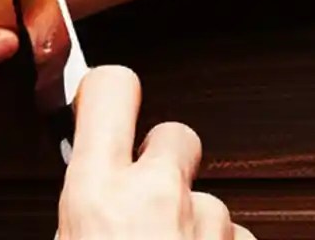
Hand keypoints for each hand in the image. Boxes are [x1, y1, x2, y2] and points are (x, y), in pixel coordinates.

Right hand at [58, 67, 254, 239]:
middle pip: (175, 133)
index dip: (106, 91)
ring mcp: (212, 223)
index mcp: (99, 194)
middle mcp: (160, 196)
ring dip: (192, 220)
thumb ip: (80, 210)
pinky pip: (235, 233)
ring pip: (207, 196)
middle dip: (163, 160)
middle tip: (142, 201)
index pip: (111, 89)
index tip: (100, 100)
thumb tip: (82, 207)